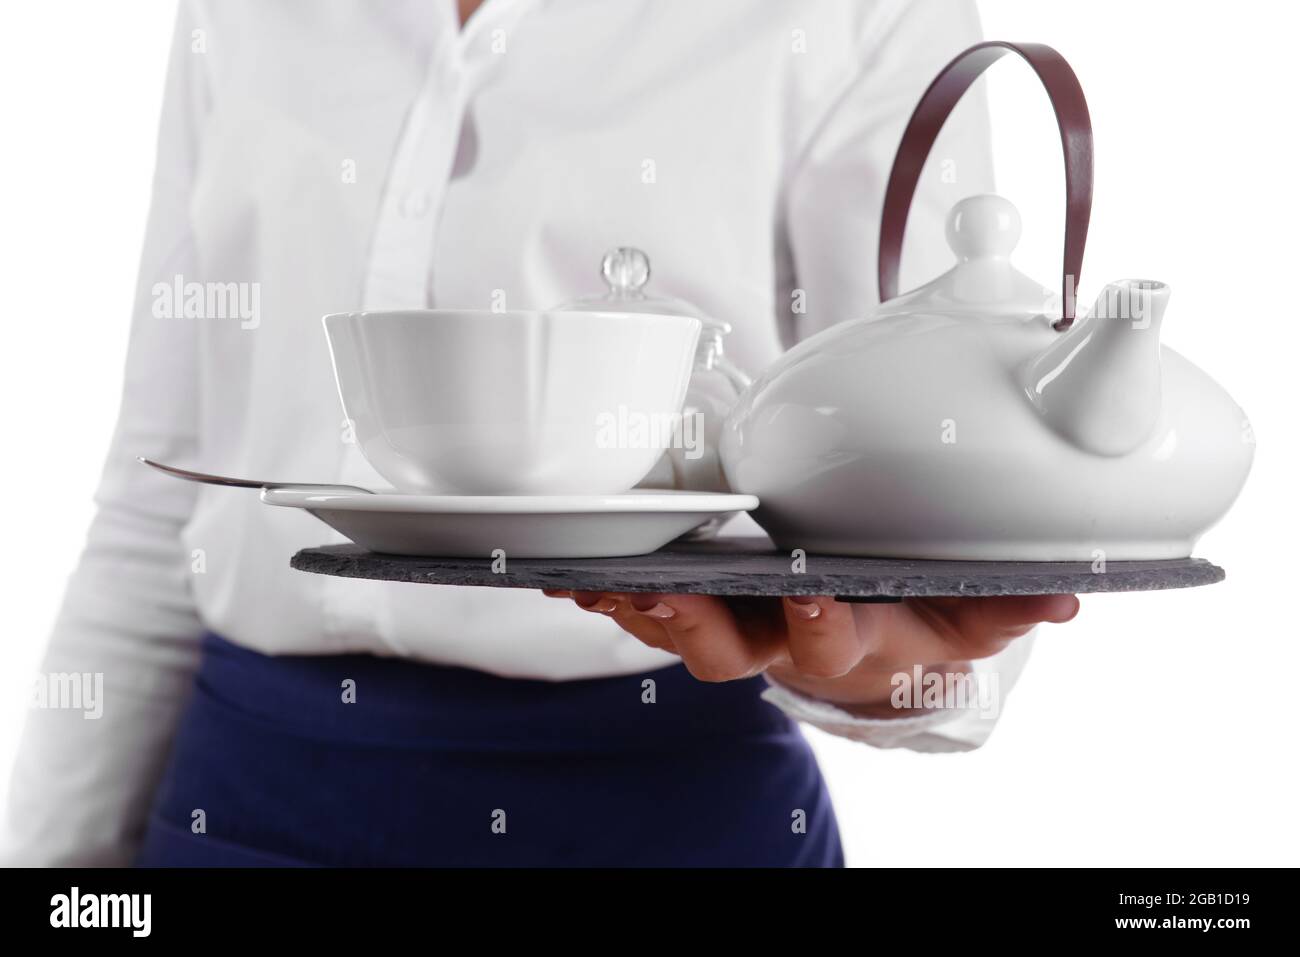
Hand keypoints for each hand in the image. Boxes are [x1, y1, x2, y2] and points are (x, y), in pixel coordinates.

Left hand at [544, 590, 1078, 715]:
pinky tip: (572, 565)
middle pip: (727, 651)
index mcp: (849, 643)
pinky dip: (607, 589)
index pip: (832, 643)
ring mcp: (735, 628)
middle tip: (662, 589)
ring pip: (674, 629)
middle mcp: (780, 644)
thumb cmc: (917, 618)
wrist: (872, 639)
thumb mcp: (968, 614)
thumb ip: (1009, 602)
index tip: (814, 591)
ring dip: (635, 605)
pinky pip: (644, 606)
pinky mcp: (699, 608)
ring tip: (597, 572)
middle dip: (694, 623)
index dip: (822, 623)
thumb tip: (1066, 593)